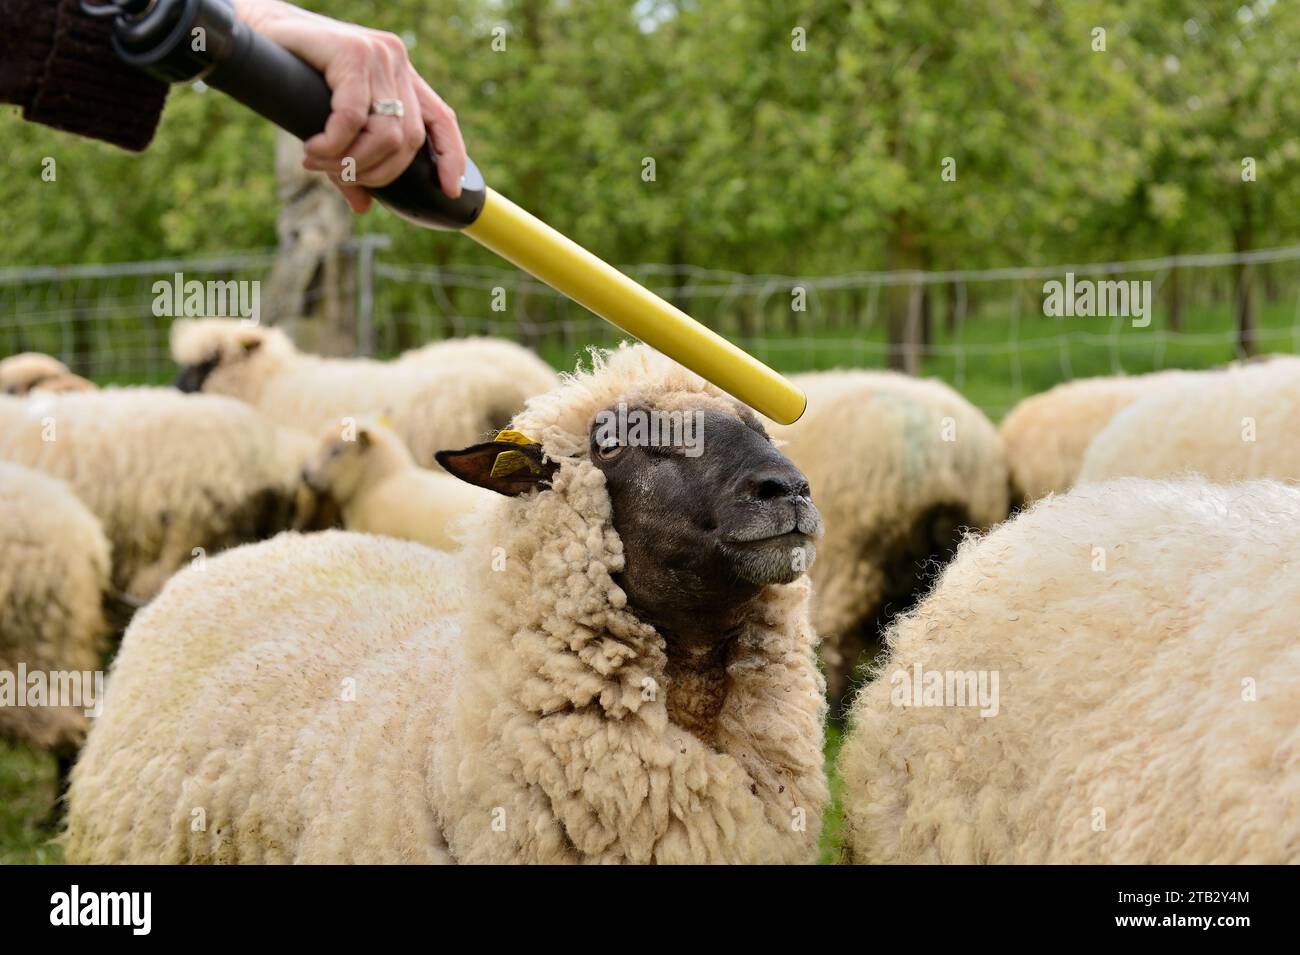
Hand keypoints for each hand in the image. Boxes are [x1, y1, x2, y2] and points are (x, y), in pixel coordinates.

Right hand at [234, 0, 466, 212]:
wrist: (254, 29)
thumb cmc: (293, 75)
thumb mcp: (330, 122)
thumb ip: (353, 159)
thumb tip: (364, 207)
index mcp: (401, 75)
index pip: (441, 119)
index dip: (451, 156)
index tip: (449, 189)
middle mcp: (396, 61)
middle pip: (408, 140)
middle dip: (375, 171)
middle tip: (338, 175)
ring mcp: (379, 54)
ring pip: (385, 134)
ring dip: (351, 161)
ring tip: (317, 161)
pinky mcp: (353, 51)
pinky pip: (353, 117)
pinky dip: (334, 144)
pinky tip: (313, 148)